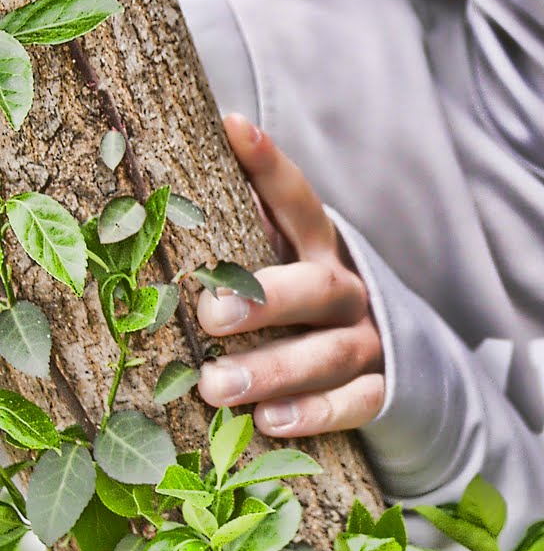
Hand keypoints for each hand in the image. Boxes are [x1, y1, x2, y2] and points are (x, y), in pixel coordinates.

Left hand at [197, 114, 385, 436]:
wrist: (374, 364)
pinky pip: (356, 402)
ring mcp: (366, 341)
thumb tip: (158, 188)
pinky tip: (270, 421)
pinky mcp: (379, 389)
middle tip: (210, 315)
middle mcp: (347, 291)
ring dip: (274, 369)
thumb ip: (237, 235)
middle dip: (265, 300)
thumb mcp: (275, 264)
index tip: (233, 129)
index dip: (271, 168)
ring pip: (330, 352)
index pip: (299, 203)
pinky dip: (316, 412)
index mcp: (318, 250)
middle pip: (318, 288)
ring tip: (216, 386)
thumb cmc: (294, 309)